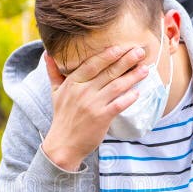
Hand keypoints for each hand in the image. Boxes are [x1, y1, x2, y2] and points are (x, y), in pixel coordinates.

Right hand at [40, 46, 146, 170]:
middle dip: (126, 60)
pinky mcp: (102, 118)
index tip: (122, 46)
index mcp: (72, 83)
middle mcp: (83, 91)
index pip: (93, 64)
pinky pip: (119, 104)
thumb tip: (47, 53)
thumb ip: (53, 72)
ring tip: (145, 69)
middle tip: (140, 51)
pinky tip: (138, 92)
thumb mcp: (55, 92)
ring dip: (132, 77)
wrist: (63, 144)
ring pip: (117, 86)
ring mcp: (93, 105)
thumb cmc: (62, 116)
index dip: (109, 54)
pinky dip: (129, 98)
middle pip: (108, 72)